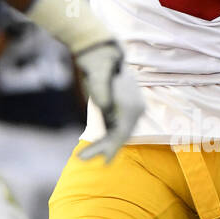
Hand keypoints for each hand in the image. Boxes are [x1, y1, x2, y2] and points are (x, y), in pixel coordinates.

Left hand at [74, 41, 143, 162]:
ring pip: (120, 132)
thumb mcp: (98, 86)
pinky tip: (95, 142)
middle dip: (104, 148)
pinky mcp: (125, 109)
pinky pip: (118, 126)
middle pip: (121, 136)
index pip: (122, 134)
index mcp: (132, 108)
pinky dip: (107, 135)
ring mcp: (133, 110)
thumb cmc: (100, 72)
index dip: (111, 149)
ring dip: (104, 143)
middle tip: (83, 157)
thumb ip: (103, 99)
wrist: (105, 57)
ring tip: (85, 153)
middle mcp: (136, 110)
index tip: (101, 161)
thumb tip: (106, 110)